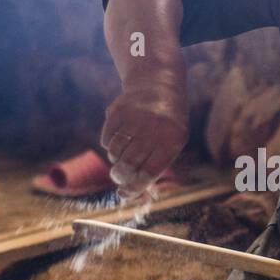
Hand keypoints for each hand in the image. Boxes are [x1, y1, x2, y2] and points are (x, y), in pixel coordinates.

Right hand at [100, 75, 187, 197]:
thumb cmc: (165, 124)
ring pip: (115, 152)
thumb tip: (130, 195)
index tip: (124, 193)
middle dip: (120, 175)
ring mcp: (136, 117)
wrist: (157, 83)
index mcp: (173, 139)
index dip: (135, 187)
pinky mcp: (119, 110)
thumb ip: (153, 169)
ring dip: (114, 159)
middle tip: (117, 176)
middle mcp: (155, 127)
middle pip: (129, 164)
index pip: (149, 172)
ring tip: (121, 154)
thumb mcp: (170, 143)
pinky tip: (117, 138)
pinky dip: (108, 144)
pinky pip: (106, 139)